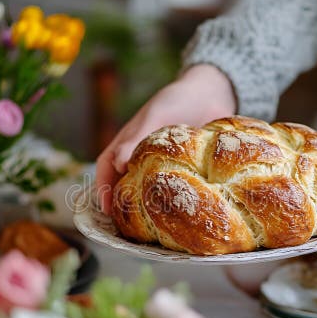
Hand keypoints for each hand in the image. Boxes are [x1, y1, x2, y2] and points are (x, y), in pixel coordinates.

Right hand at [95, 64, 235, 213]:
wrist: (213, 90)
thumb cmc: (177, 98)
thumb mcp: (155, 115)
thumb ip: (136, 138)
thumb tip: (119, 165)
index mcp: (129, 142)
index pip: (107, 168)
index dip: (104, 189)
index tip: (107, 210)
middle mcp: (144, 156)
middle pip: (128, 184)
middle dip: (126, 204)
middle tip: (130, 227)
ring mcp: (166, 164)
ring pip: (152, 189)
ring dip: (152, 206)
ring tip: (156, 227)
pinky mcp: (188, 169)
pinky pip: (179, 188)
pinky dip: (178, 201)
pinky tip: (185, 214)